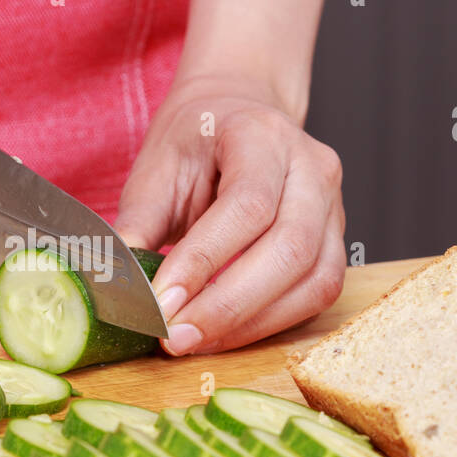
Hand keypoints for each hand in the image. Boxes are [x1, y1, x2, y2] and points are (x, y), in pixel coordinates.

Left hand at [116, 75, 345, 355]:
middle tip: (175, 337)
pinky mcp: (337, 242)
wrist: (236, 117)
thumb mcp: (155, 169)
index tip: (161, 303)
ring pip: (314, 280)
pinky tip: (227, 333)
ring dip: (251, 323)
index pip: (245, 205)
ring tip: (196, 340)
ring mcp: (334, 206)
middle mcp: (311, 168)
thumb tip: (120, 288)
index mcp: (262, 134)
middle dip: (228, 305)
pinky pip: (318, 293)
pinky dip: (271, 323)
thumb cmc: (194, 143)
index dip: (203, 261)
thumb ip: (138, 225)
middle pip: (289, 249)